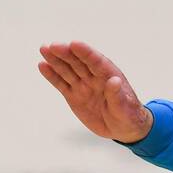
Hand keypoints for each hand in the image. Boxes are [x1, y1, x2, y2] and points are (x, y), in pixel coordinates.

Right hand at [38, 41, 153, 143]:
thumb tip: (114, 81)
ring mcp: (83, 86)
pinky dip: (52, 75)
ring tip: (44, 49)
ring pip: (67, 70)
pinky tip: (43, 65)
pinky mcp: (74, 96)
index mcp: (110, 76)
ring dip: (56, 60)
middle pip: (79, 63)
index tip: (74, 44)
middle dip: (67, 53)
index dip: (86, 52)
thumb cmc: (129, 115)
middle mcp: (95, 78)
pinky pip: (61, 84)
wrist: (123, 129)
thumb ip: (117, 95)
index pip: (96, 61)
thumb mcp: (125, 108)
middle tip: (53, 45)